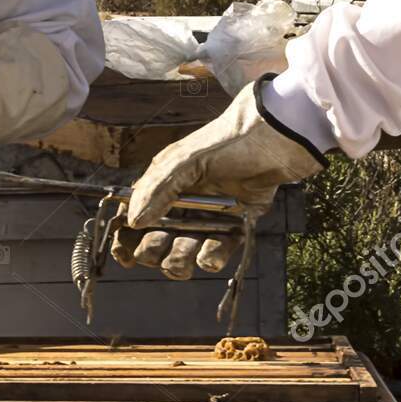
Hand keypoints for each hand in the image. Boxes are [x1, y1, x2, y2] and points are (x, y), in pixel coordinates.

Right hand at [121, 78, 323, 277]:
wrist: (277, 141)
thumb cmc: (228, 142)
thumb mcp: (184, 160)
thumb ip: (156, 190)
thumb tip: (132, 222)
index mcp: (163, 185)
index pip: (133, 217)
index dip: (125, 239)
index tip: (123, 256)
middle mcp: (182, 204)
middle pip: (154, 242)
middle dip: (153, 251)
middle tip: (160, 244)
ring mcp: (208, 217)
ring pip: (182, 253)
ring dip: (178, 260)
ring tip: (185, 254)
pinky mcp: (234, 228)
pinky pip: (215, 253)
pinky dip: (210, 258)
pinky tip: (211, 252)